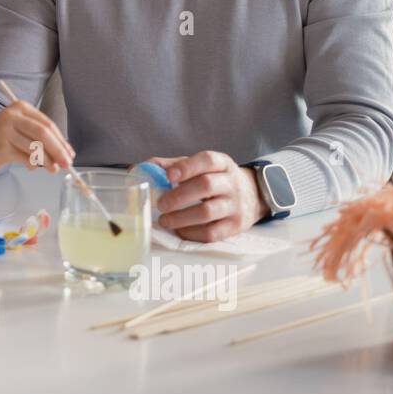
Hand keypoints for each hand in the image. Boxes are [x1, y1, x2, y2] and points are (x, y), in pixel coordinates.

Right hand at [0, 97, 74, 172]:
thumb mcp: (19, 130)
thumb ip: (39, 138)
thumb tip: (63, 153)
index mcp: (21, 108)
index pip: (47, 124)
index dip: (61, 141)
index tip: (69, 154)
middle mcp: (13, 116)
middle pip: (44, 134)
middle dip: (58, 151)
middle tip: (67, 164)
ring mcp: (6, 130)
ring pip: (36, 147)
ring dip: (48, 161)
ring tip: (53, 169)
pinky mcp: (1, 146)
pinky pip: (25, 158)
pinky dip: (33, 165)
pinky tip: (33, 167)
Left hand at [147, 151, 267, 241]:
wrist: (253, 196)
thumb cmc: (215, 179)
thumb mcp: (200, 167)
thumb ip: (171, 166)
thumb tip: (139, 169)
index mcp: (222, 163)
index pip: (207, 160)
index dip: (186, 167)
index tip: (168, 175)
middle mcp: (231, 183)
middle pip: (206, 186)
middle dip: (179, 196)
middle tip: (160, 204)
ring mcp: (235, 205)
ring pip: (208, 212)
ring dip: (181, 218)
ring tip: (164, 220)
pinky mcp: (235, 226)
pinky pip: (212, 233)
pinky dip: (191, 233)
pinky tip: (180, 230)